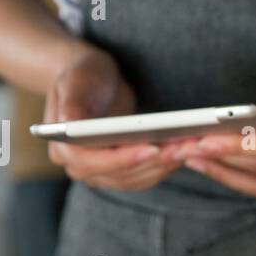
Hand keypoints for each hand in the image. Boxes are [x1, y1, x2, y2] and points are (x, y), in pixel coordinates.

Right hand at [46, 49, 183, 190]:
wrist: (94, 82)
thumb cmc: (84, 76)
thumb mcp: (77, 81)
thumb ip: (73, 102)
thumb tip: (69, 122)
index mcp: (63, 149)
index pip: (94, 162)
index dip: (124, 159)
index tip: (152, 149)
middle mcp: (80, 168)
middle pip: (121, 174)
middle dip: (155, 161)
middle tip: (184, 147)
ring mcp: (101, 173)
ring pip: (138, 178)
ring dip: (166, 165)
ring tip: (192, 147)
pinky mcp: (121, 171)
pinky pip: (146, 174)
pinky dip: (167, 164)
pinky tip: (187, 150)